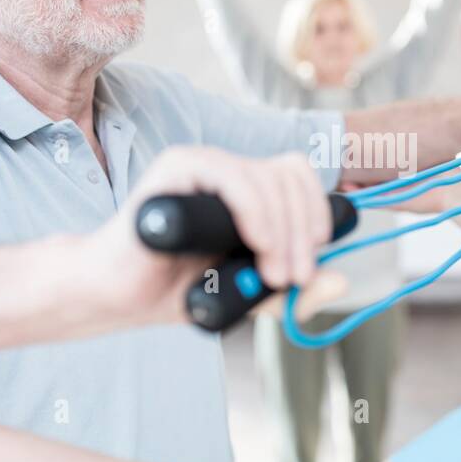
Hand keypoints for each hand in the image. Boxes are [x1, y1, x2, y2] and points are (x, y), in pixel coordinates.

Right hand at [89, 147, 334, 323]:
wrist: (118, 298)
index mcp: (245, 190)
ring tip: (274, 275)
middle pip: (291, 176)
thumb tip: (342, 281)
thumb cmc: (175, 290)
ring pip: (269, 179)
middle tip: (292, 278)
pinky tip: (257, 245)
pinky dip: (256, 212)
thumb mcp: (250, 296)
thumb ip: (293, 291)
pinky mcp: (177, 167)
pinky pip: (233, 176)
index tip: (313, 259)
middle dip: (305, 232)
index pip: (299, 176)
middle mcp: (227, 169)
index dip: (317, 214)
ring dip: (283, 231)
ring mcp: (203, 164)